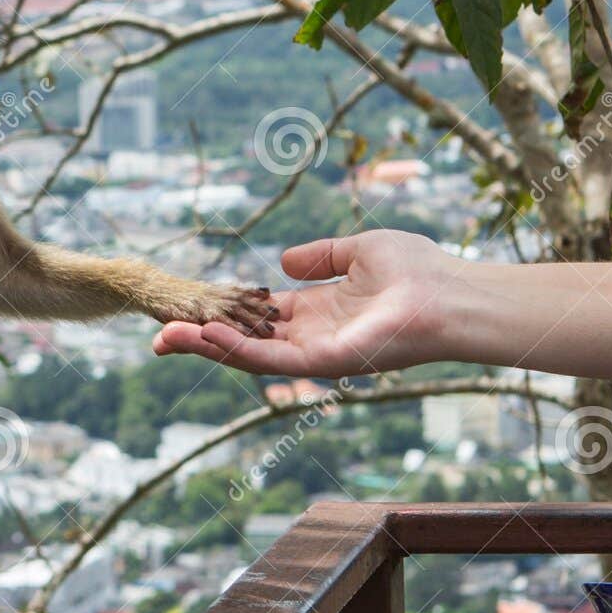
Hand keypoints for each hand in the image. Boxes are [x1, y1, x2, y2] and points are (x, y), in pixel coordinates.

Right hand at [153, 230, 454, 376]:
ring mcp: (317, 354)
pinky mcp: (325, 363)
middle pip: (246, 341)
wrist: (452, 295)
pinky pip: (272, 359)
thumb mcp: (359, 250)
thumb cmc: (420, 271)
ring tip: (166, 337)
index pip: (260, 317)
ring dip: (207, 348)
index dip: (225, 313)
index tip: (189, 308)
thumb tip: (282, 263)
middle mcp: (313, 337)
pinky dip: (235, 350)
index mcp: (319, 312)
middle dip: (202, 339)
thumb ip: (320, 255)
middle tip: (159, 335)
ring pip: (250, 355)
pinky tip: (204, 336)